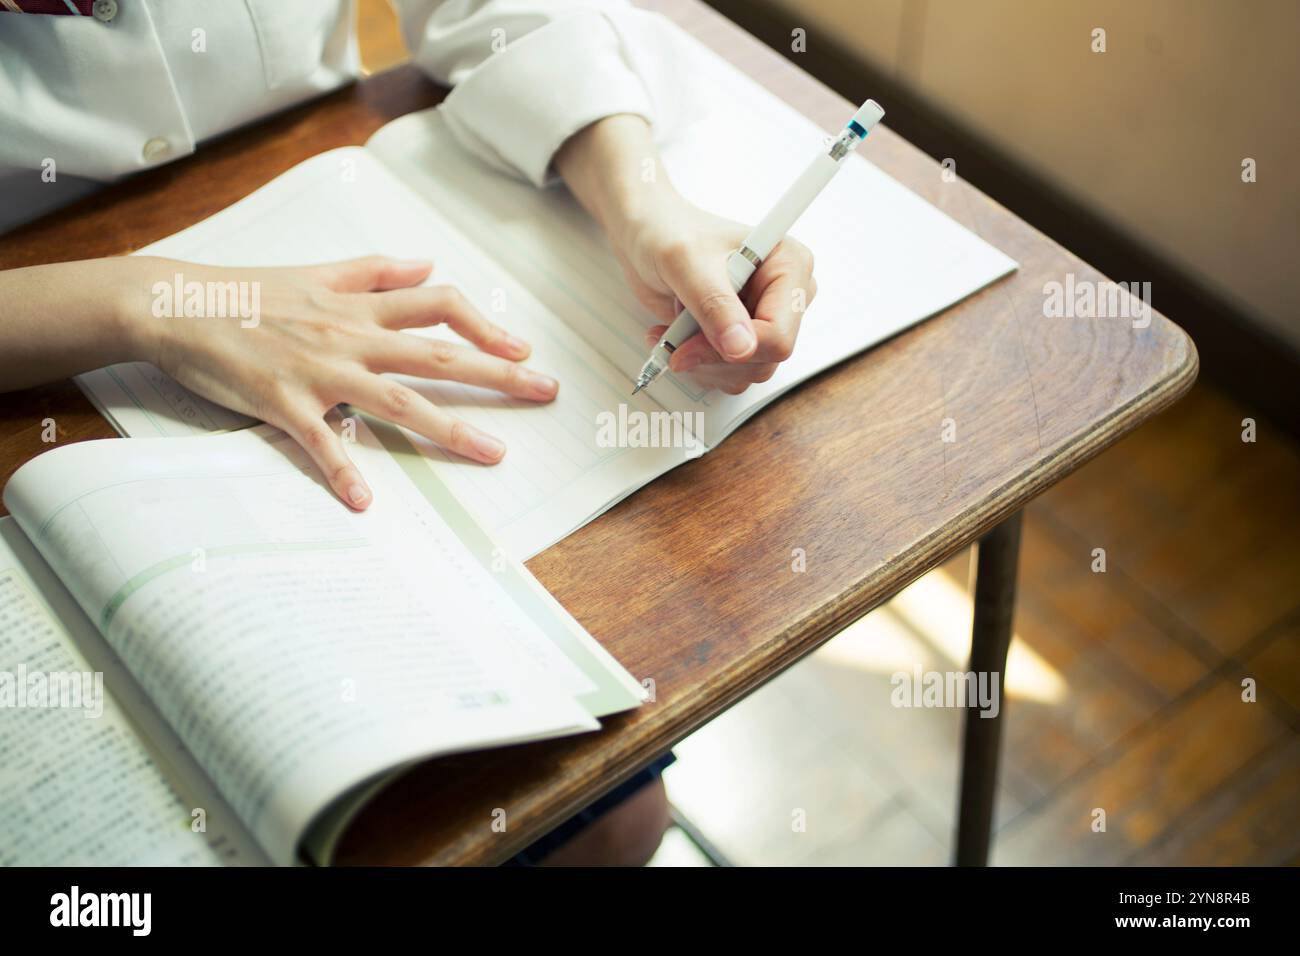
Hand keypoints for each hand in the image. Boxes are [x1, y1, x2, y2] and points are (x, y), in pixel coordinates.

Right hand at [130, 256, 556, 508]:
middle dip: (498, 375)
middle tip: (544, 392)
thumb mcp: (319, 270)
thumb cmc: (249, 290)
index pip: (439, 307)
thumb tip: (426, 264)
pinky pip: (319, 441)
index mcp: (360, 307)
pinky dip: (341, 470)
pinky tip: (365, 500)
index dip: (486, 326)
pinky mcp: (283, 402)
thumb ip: (375, 271)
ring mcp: (320, 371)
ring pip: (397, 399)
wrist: (176, 303)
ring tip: (492, 453)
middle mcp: (351, 336)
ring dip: (449, 427)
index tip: (521, 348)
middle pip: (439, 356)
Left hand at [555, 114, 815, 394]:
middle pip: (764, 359)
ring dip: (701, 361)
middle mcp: (784, 296)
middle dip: (713, 356)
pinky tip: (675, 337)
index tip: (689, 346)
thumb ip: (714, 305)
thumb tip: (741, 348)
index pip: (780, 334)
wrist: (647, 235)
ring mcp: (764, 319)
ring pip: (746, 372)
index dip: (736, 349)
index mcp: (789, 266)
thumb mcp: (686, 263)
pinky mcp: (742, 336)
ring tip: (673, 330)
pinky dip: (696, 363)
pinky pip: (729, 374)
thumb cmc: (668, 232)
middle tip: (675, 338)